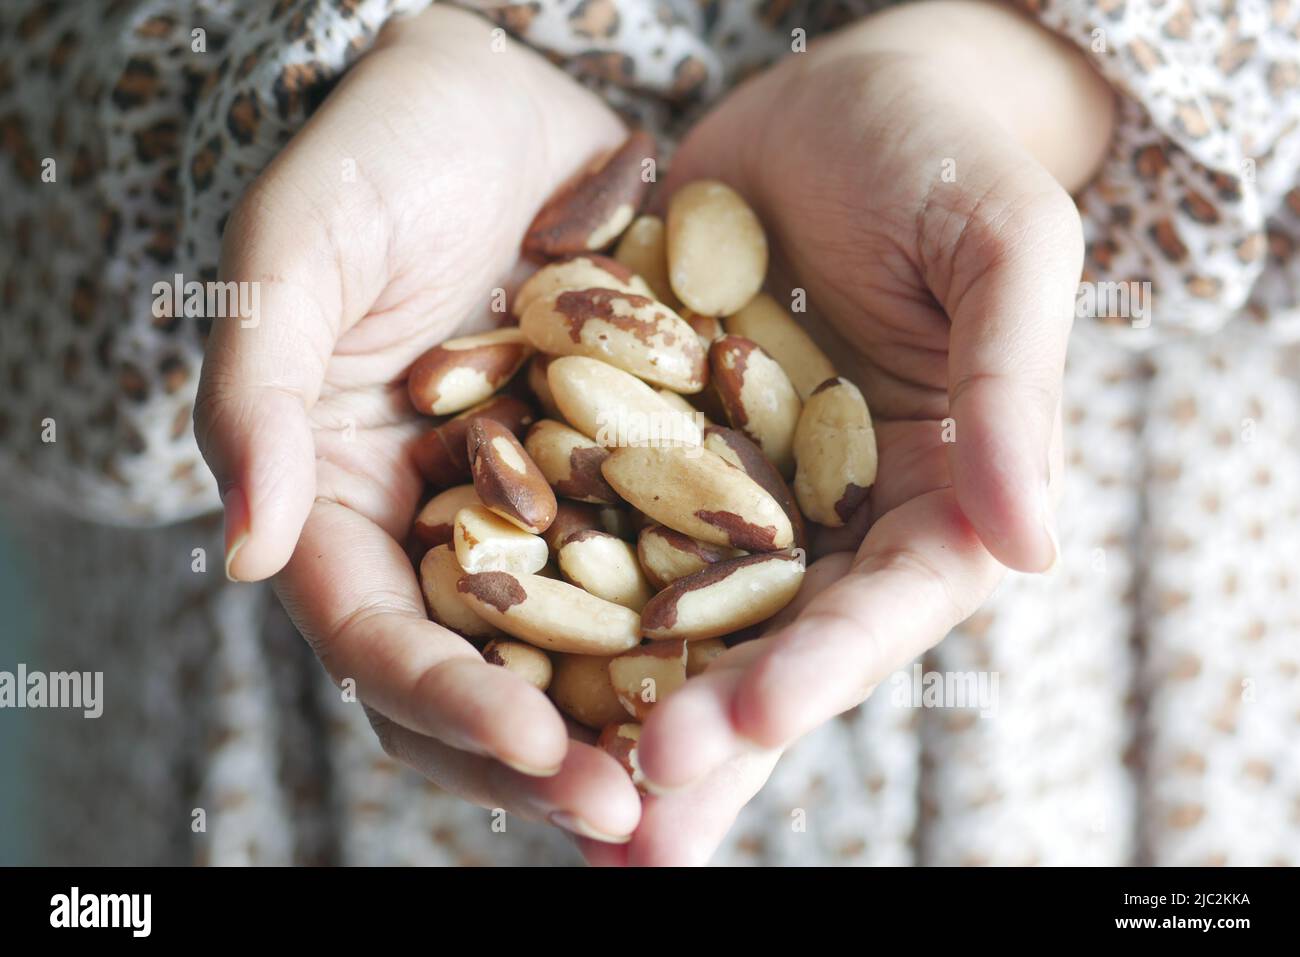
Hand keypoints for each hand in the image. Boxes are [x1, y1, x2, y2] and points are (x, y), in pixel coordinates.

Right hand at [194, 6, 639, 843]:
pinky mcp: (636, 459)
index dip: (451, 704)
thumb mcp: (298, 255)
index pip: (385, 642)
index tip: (535, 750)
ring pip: (591, 640)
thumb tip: (246, 553)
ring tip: (715, 771)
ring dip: (645, 716)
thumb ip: (259, 397)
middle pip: (490, 674)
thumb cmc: (373, 156)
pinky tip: (777, 650)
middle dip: (554, 753)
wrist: (491, 92)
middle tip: (635, 810)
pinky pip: (675, 549)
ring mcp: (550, 502)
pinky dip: (715, 608)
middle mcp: (454, 525)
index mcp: (352, 508)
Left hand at [593, 1, 1115, 864]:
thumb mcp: (1001, 250)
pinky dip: (556, 576)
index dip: (826, 668)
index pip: (887, 604)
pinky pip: (600, 515)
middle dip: (709, 728)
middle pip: (773, 642)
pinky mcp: (651, 440)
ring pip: (677, 610)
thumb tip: (1032, 542)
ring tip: (563, 786)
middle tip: (636, 817)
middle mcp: (829, 517)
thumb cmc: (944, 158)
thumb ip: (1012, 390)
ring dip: (622, 699)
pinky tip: (494, 640)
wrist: (836, 100)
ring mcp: (733, 488)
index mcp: (934, 498)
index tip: (753, 719)